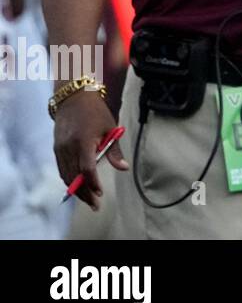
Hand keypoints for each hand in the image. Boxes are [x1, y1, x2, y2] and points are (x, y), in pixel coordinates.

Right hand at [53, 91, 127, 210]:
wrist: (73, 98)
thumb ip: (114, 150)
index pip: (87, 168)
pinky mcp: (56, 149)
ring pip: (66, 175)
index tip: (100, 193)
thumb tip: (124, 168)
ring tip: (88, 199)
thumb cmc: (96, 112)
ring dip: (76, 189)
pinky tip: (78, 186)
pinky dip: (69, 179)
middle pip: (74, 176)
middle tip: (95, 205)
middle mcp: (69, 147)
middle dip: (84, 193)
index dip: (93, 182)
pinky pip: (61, 169)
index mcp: (84, 141)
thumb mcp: (110, 128)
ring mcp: (60, 148)